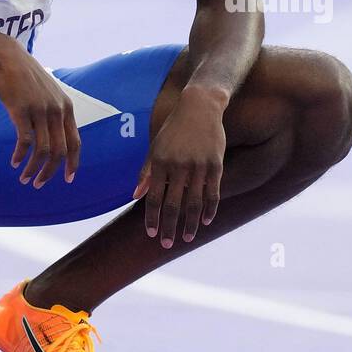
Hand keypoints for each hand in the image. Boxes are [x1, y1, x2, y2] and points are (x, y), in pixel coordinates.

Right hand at [0, 43, 80, 188]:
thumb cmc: (27, 78)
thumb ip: (55, 113)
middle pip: (60, 151)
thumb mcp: (49, 93)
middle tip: (39, 184)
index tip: (68, 179)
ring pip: (42, 149)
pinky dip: (20, 155)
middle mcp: (57, 111)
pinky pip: (24, 140)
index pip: (75, 142)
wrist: (8, 58)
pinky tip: (14, 162)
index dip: (73, 163)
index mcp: (66, 108)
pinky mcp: (21, 110)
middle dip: (50, 172)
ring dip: (34, 168)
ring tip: (25, 178)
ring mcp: (40, 111)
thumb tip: (56, 135)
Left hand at [134, 86, 226, 246]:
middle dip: (169, 227)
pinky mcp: (216, 165)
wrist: (200, 107)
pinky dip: (210, 209)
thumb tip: (136, 196)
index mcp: (161, 162)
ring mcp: (199, 167)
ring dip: (191, 223)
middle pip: (174, 204)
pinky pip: (213, 193)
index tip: (152, 233)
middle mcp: (179, 166)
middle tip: (167, 244)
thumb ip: (146, 172)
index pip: (154, 197)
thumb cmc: (174, 128)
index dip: (153, 218)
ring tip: (188, 237)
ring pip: (195, 203)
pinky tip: (207, 221)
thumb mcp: (155, 146)